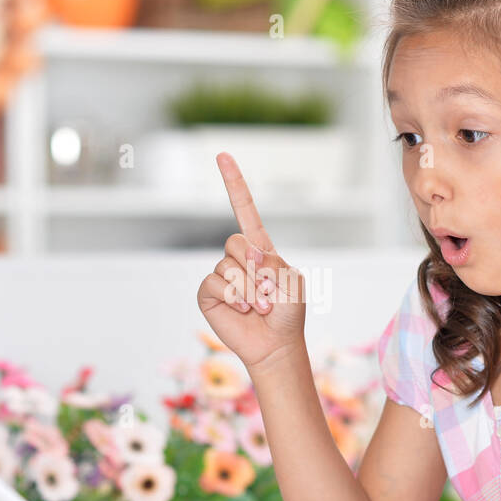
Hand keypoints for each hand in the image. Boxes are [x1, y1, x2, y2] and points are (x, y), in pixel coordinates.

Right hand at [196, 152, 306, 372]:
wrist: (276, 344)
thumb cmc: (288, 313)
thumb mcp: (291, 280)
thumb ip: (272, 262)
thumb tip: (248, 257)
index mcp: (260, 249)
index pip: (245, 211)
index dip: (234, 184)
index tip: (223, 156)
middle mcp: (238, 258)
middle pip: (235, 241)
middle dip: (255, 267)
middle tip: (268, 292)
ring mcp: (222, 276)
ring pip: (227, 265)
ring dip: (248, 288)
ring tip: (259, 307)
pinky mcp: (209, 294)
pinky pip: (213, 283)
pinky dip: (233, 297)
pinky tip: (243, 310)